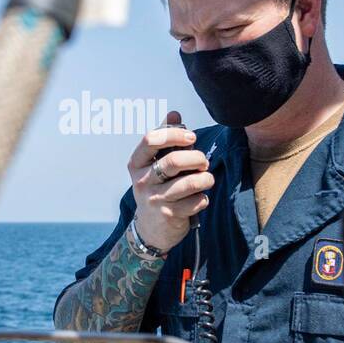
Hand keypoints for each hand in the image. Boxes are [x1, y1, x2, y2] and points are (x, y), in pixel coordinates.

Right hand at [127, 110, 213, 252]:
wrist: (151, 228)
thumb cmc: (158, 187)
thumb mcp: (155, 163)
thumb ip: (165, 139)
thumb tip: (174, 114)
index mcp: (136, 163)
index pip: (150, 139)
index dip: (174, 134)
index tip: (192, 138)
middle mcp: (142, 181)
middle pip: (173, 161)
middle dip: (196, 158)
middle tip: (204, 162)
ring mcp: (155, 199)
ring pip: (189, 183)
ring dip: (205, 179)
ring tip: (207, 179)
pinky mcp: (169, 215)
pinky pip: (196, 202)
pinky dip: (203, 198)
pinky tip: (199, 198)